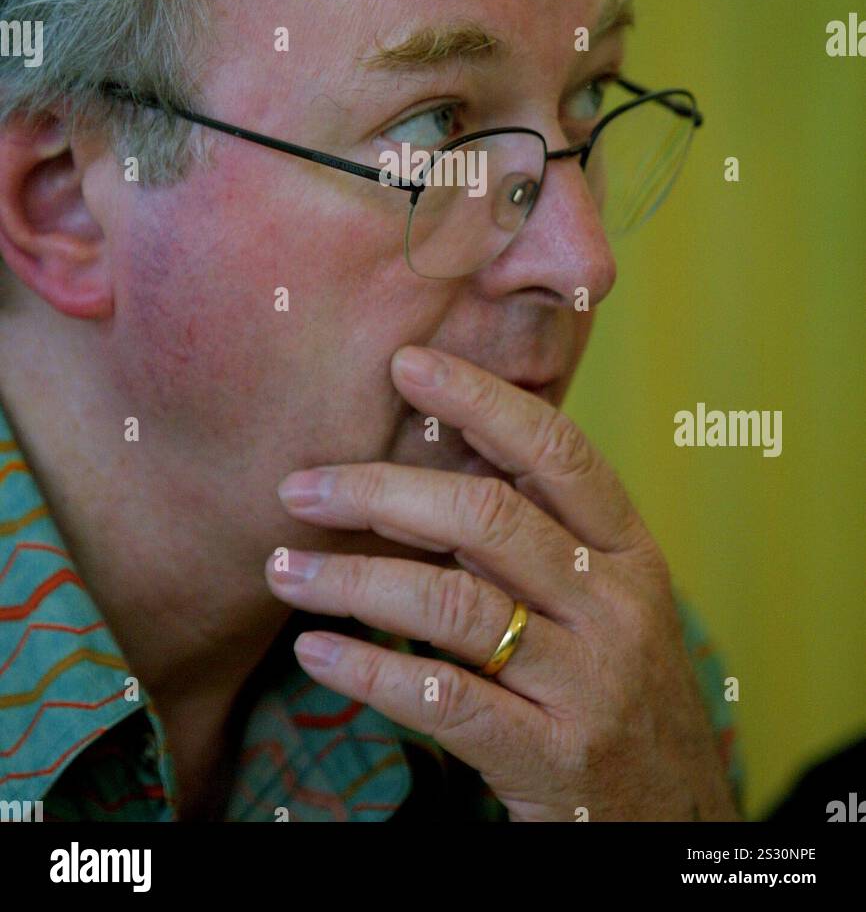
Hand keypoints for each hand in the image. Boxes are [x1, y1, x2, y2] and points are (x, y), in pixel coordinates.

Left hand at [264, 346, 739, 821]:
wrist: (673, 817)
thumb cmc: (614, 684)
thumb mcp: (604, 598)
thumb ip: (536, 534)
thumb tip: (426, 455)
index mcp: (628, 551)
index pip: (557, 452)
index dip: (482, 400)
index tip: (406, 364)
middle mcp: (615, 606)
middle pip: (490, 520)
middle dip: (382, 492)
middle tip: (301, 487)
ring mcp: (588, 684)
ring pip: (456, 607)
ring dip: (354, 580)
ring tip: (282, 568)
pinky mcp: (552, 759)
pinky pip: (446, 701)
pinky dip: (371, 671)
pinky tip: (316, 650)